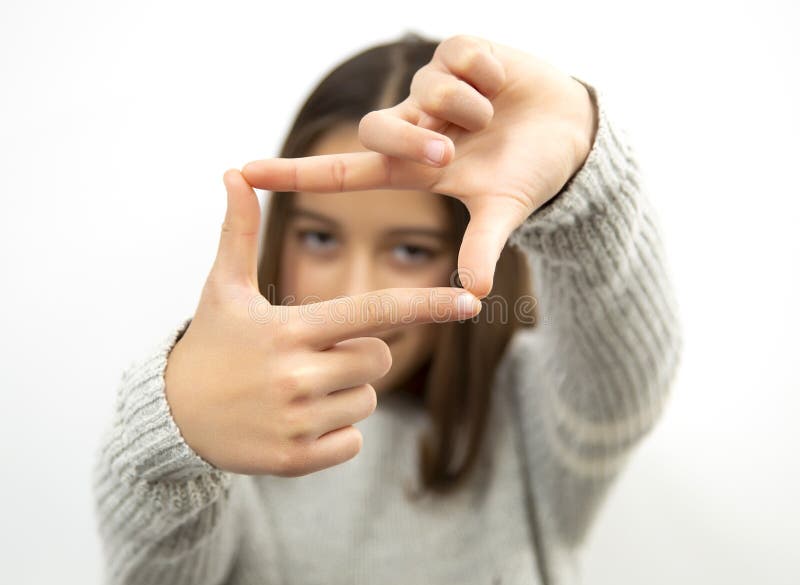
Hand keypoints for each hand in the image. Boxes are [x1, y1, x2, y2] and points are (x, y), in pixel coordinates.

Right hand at [164, 170, 480, 477]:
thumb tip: (233, 172)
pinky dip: (334, 433)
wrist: (172, 416)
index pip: (374, 311)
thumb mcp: (222, 288)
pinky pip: (352, 443)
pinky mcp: (294, 460)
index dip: (427, 304)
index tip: (470, 301)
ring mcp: (296, 421)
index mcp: (290, 329)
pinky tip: (295, 422)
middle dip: (360, 354)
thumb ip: (238, 232)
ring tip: (297, 389)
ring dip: (345, 393)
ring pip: (366, 401)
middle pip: (379, 359)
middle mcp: (297, 376)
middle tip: (315, 355)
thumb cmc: (209, 344)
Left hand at [241, 34, 596, 297]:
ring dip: (468, 107)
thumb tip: (474, 292)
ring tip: (494, 116)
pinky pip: (459, 55)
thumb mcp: (504, 210)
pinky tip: (503, 85)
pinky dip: (488, 73)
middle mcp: (414, 126)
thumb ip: (483, 245)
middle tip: (455, 151)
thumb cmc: (530, 173)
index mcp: (413, 168)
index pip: (343, 171)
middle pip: (378, 128)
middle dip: (416, 140)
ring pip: (428, 89)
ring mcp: (433, 89)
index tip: (245, 173)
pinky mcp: (459, 52)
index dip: (295, 173)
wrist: (571, 132)